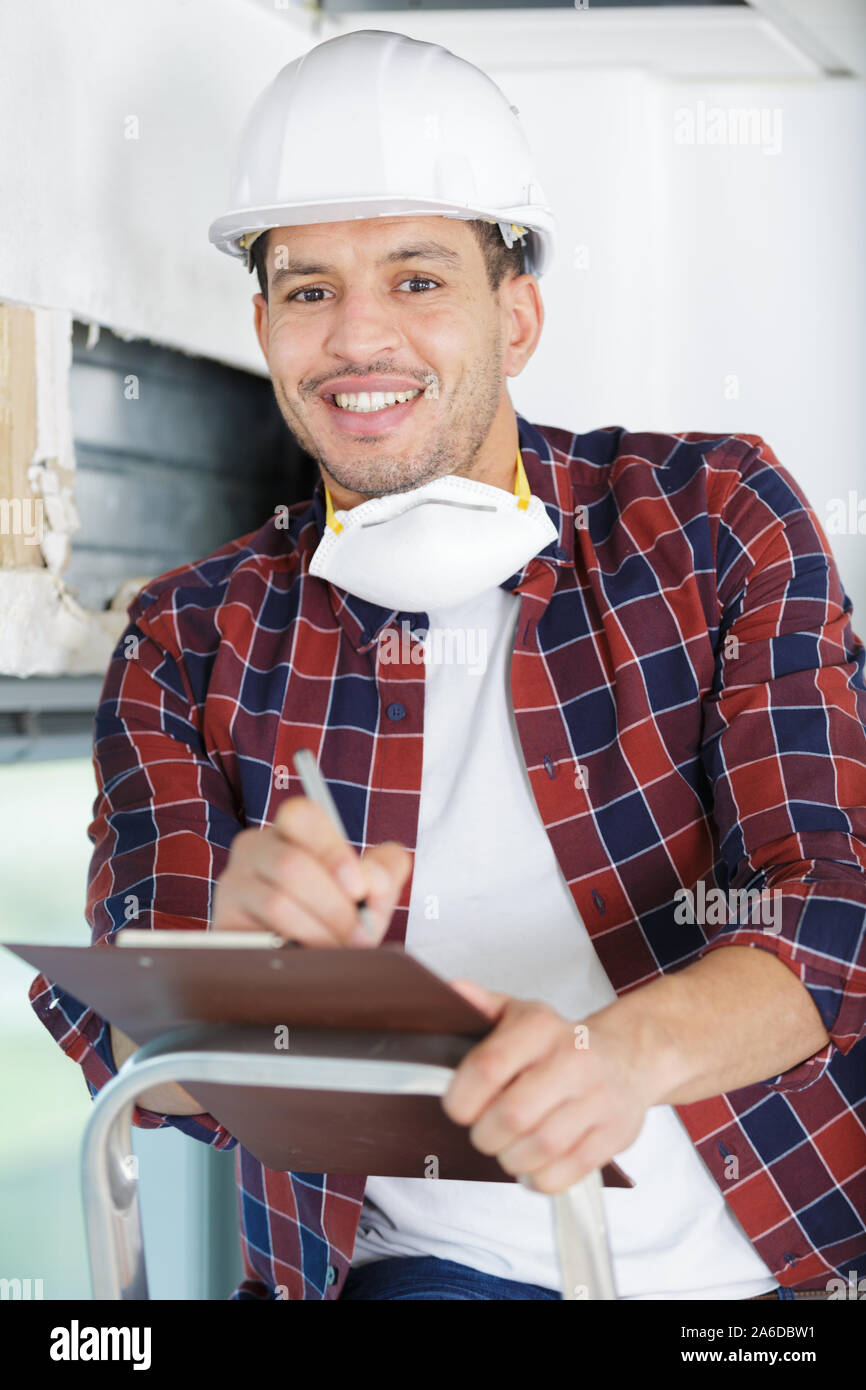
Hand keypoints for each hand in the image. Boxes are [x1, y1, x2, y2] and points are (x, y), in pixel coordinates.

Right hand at [212, 796, 410, 945]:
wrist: (304, 966)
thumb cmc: (336, 919)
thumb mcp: (370, 892)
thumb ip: (385, 871)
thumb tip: (374, 878)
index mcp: (291, 830)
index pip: (300, 815)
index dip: (332, 851)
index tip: (359, 888)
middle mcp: (254, 849)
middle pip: (291, 864)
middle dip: (334, 906)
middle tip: (360, 933)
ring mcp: (233, 884)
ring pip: (277, 903)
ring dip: (318, 932)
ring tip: (338, 950)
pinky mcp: (222, 923)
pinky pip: (259, 934)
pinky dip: (294, 948)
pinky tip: (309, 957)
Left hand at [442, 980, 653, 1193]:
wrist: (630, 1056)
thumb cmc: (564, 1043)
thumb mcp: (524, 1015)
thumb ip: (484, 1007)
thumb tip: (452, 992)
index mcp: (541, 1027)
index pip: (488, 1066)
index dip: (462, 1097)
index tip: (459, 1107)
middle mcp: (572, 1059)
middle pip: (511, 1115)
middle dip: (486, 1134)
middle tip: (487, 1132)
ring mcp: (597, 1098)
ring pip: (539, 1148)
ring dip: (512, 1158)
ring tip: (510, 1147)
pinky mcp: (614, 1134)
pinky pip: (566, 1172)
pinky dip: (540, 1178)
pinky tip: (535, 1163)